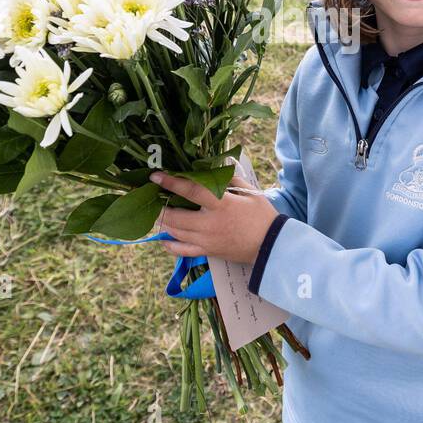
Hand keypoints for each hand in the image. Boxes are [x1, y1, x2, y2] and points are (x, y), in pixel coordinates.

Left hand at [152, 171, 280, 265]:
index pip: (191, 191)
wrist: (271, 246)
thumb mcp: (250, 192)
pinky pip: (182, 251)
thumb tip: (212, 170)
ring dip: (163, 222)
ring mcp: (207, 240)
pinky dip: (170, 245)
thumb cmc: (262, 216)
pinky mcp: (208, 252)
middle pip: (176, 216)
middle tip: (152, 197)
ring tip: (156, 213)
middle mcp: (210, 224)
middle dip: (160, 207)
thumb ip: (230, 179)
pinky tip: (163, 239)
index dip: (172, 183)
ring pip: (176, 233)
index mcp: (221, 205)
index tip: (155, 176)